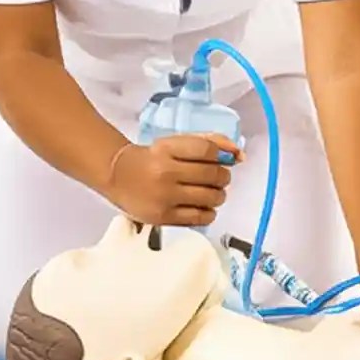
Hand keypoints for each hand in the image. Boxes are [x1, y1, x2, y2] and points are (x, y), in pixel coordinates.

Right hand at [106, 134, 243, 227]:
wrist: (119, 176)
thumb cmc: (153, 158)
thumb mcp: (176, 142)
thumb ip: (209, 142)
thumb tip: (240, 155)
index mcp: (167, 148)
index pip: (207, 150)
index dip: (222, 155)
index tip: (222, 159)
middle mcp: (165, 173)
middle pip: (213, 175)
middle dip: (223, 177)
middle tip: (219, 178)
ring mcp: (164, 197)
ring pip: (211, 198)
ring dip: (219, 195)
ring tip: (211, 192)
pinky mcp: (163, 217)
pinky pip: (200, 218)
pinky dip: (209, 212)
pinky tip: (203, 206)